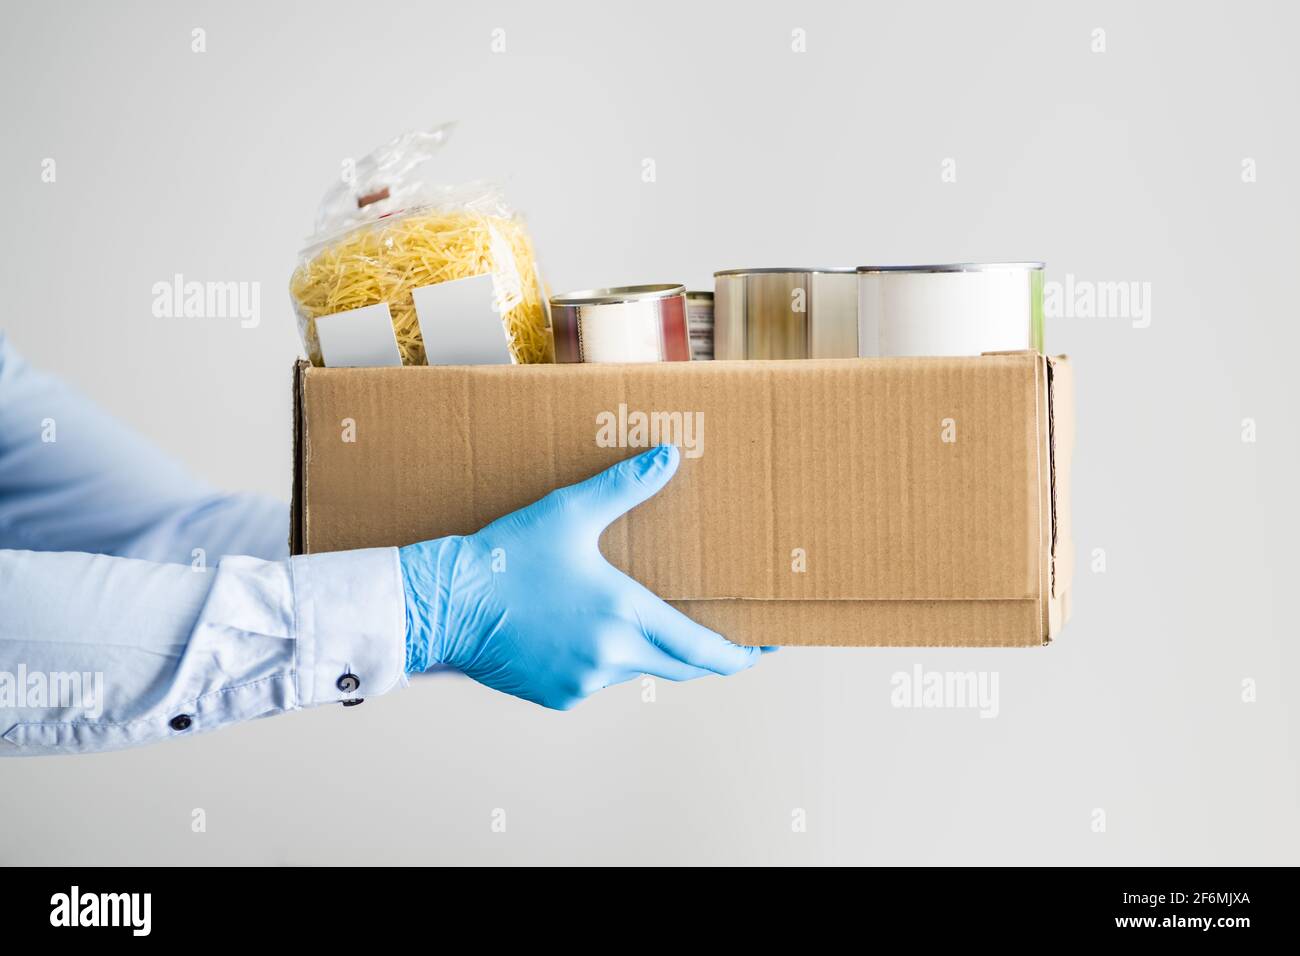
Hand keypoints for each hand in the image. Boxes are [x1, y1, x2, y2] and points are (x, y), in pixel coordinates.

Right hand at [399, 445, 761, 708]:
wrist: (443, 603)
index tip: (765, 648)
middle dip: (707, 655)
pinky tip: (581, 629)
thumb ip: (624, 487)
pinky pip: (596, 680)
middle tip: (730, 640)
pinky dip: (602, 659)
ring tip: (635, 616)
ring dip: (644, 649)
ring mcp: (583, 684)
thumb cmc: (505, 557)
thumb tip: (668, 457)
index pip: (703, 649)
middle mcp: (611, 658)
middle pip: (680, 667)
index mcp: (625, 617)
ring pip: (635, 670)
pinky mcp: (557, 696)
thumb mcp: (568, 513)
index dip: (740, 653)